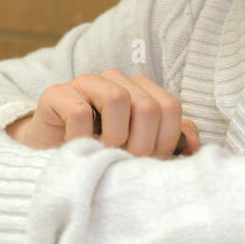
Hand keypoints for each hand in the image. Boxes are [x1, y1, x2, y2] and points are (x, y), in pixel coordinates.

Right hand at [5, 70, 199, 157]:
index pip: (170, 107)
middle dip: (141, 143)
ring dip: (114, 137)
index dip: (166, 140)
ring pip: (118, 99)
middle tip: (126, 162)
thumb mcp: (137, 149)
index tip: (150, 162)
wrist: (49, 154)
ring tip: (103, 153)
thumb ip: (169, 142)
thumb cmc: (98, 151)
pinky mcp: (57, 94)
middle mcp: (115, 80)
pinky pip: (79, 111)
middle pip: (147, 105)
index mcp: (139, 90)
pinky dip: (83, 136)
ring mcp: (85, 83)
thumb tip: (195, 145)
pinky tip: (79, 147)